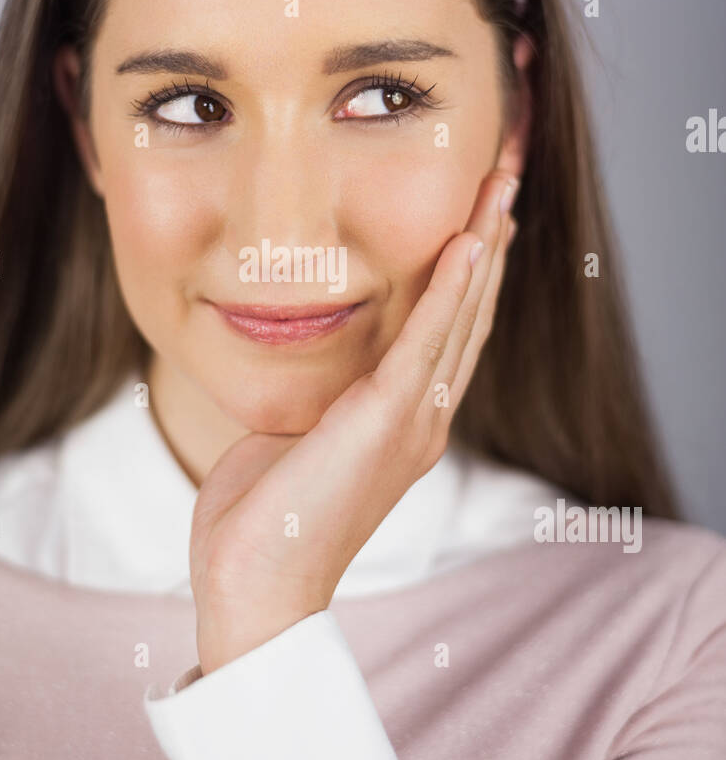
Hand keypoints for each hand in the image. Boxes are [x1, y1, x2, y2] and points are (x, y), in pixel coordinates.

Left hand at [189, 168, 519, 673]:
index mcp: (405, 425)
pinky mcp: (386, 419)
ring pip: (461, 316)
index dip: (469, 273)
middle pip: (470, 315)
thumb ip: (321, 397)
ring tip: (500, 188)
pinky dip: (452, 288)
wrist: (256, 580)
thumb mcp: (297, 437)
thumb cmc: (265, 518)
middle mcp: (423, 421)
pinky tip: (469, 241)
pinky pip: (428, 339)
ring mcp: (413, 422)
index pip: (449, 333)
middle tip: (504, 180)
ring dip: (483, 248)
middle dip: (489, 243)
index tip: (478, 216)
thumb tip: (312, 367)